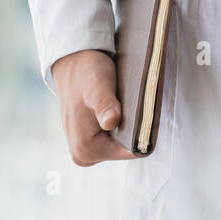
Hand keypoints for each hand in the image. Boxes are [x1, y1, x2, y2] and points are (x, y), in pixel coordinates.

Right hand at [51, 49, 138, 164]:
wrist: (72, 63)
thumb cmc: (86, 73)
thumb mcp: (98, 86)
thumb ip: (105, 105)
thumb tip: (111, 122)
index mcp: (85, 150)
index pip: (129, 151)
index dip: (142, 133)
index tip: (148, 113)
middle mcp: (83, 156)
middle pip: (124, 148)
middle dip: (134, 130)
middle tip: (137, 104)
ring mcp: (85, 150)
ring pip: (121, 142)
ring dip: (128, 125)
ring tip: (128, 104)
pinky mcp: (89, 141)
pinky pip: (114, 136)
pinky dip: (121, 123)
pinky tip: (121, 107)